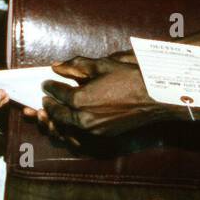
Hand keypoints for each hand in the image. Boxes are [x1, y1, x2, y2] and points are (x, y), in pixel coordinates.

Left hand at [35, 56, 171, 142]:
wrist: (154, 98)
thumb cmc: (130, 78)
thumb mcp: (101, 65)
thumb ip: (75, 66)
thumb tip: (56, 67)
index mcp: (80, 99)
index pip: (57, 93)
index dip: (50, 86)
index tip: (46, 83)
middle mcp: (83, 118)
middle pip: (58, 114)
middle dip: (49, 106)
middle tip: (44, 99)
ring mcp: (93, 129)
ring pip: (66, 127)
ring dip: (57, 120)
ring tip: (52, 113)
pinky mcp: (103, 134)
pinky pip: (79, 133)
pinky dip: (71, 128)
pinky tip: (71, 121)